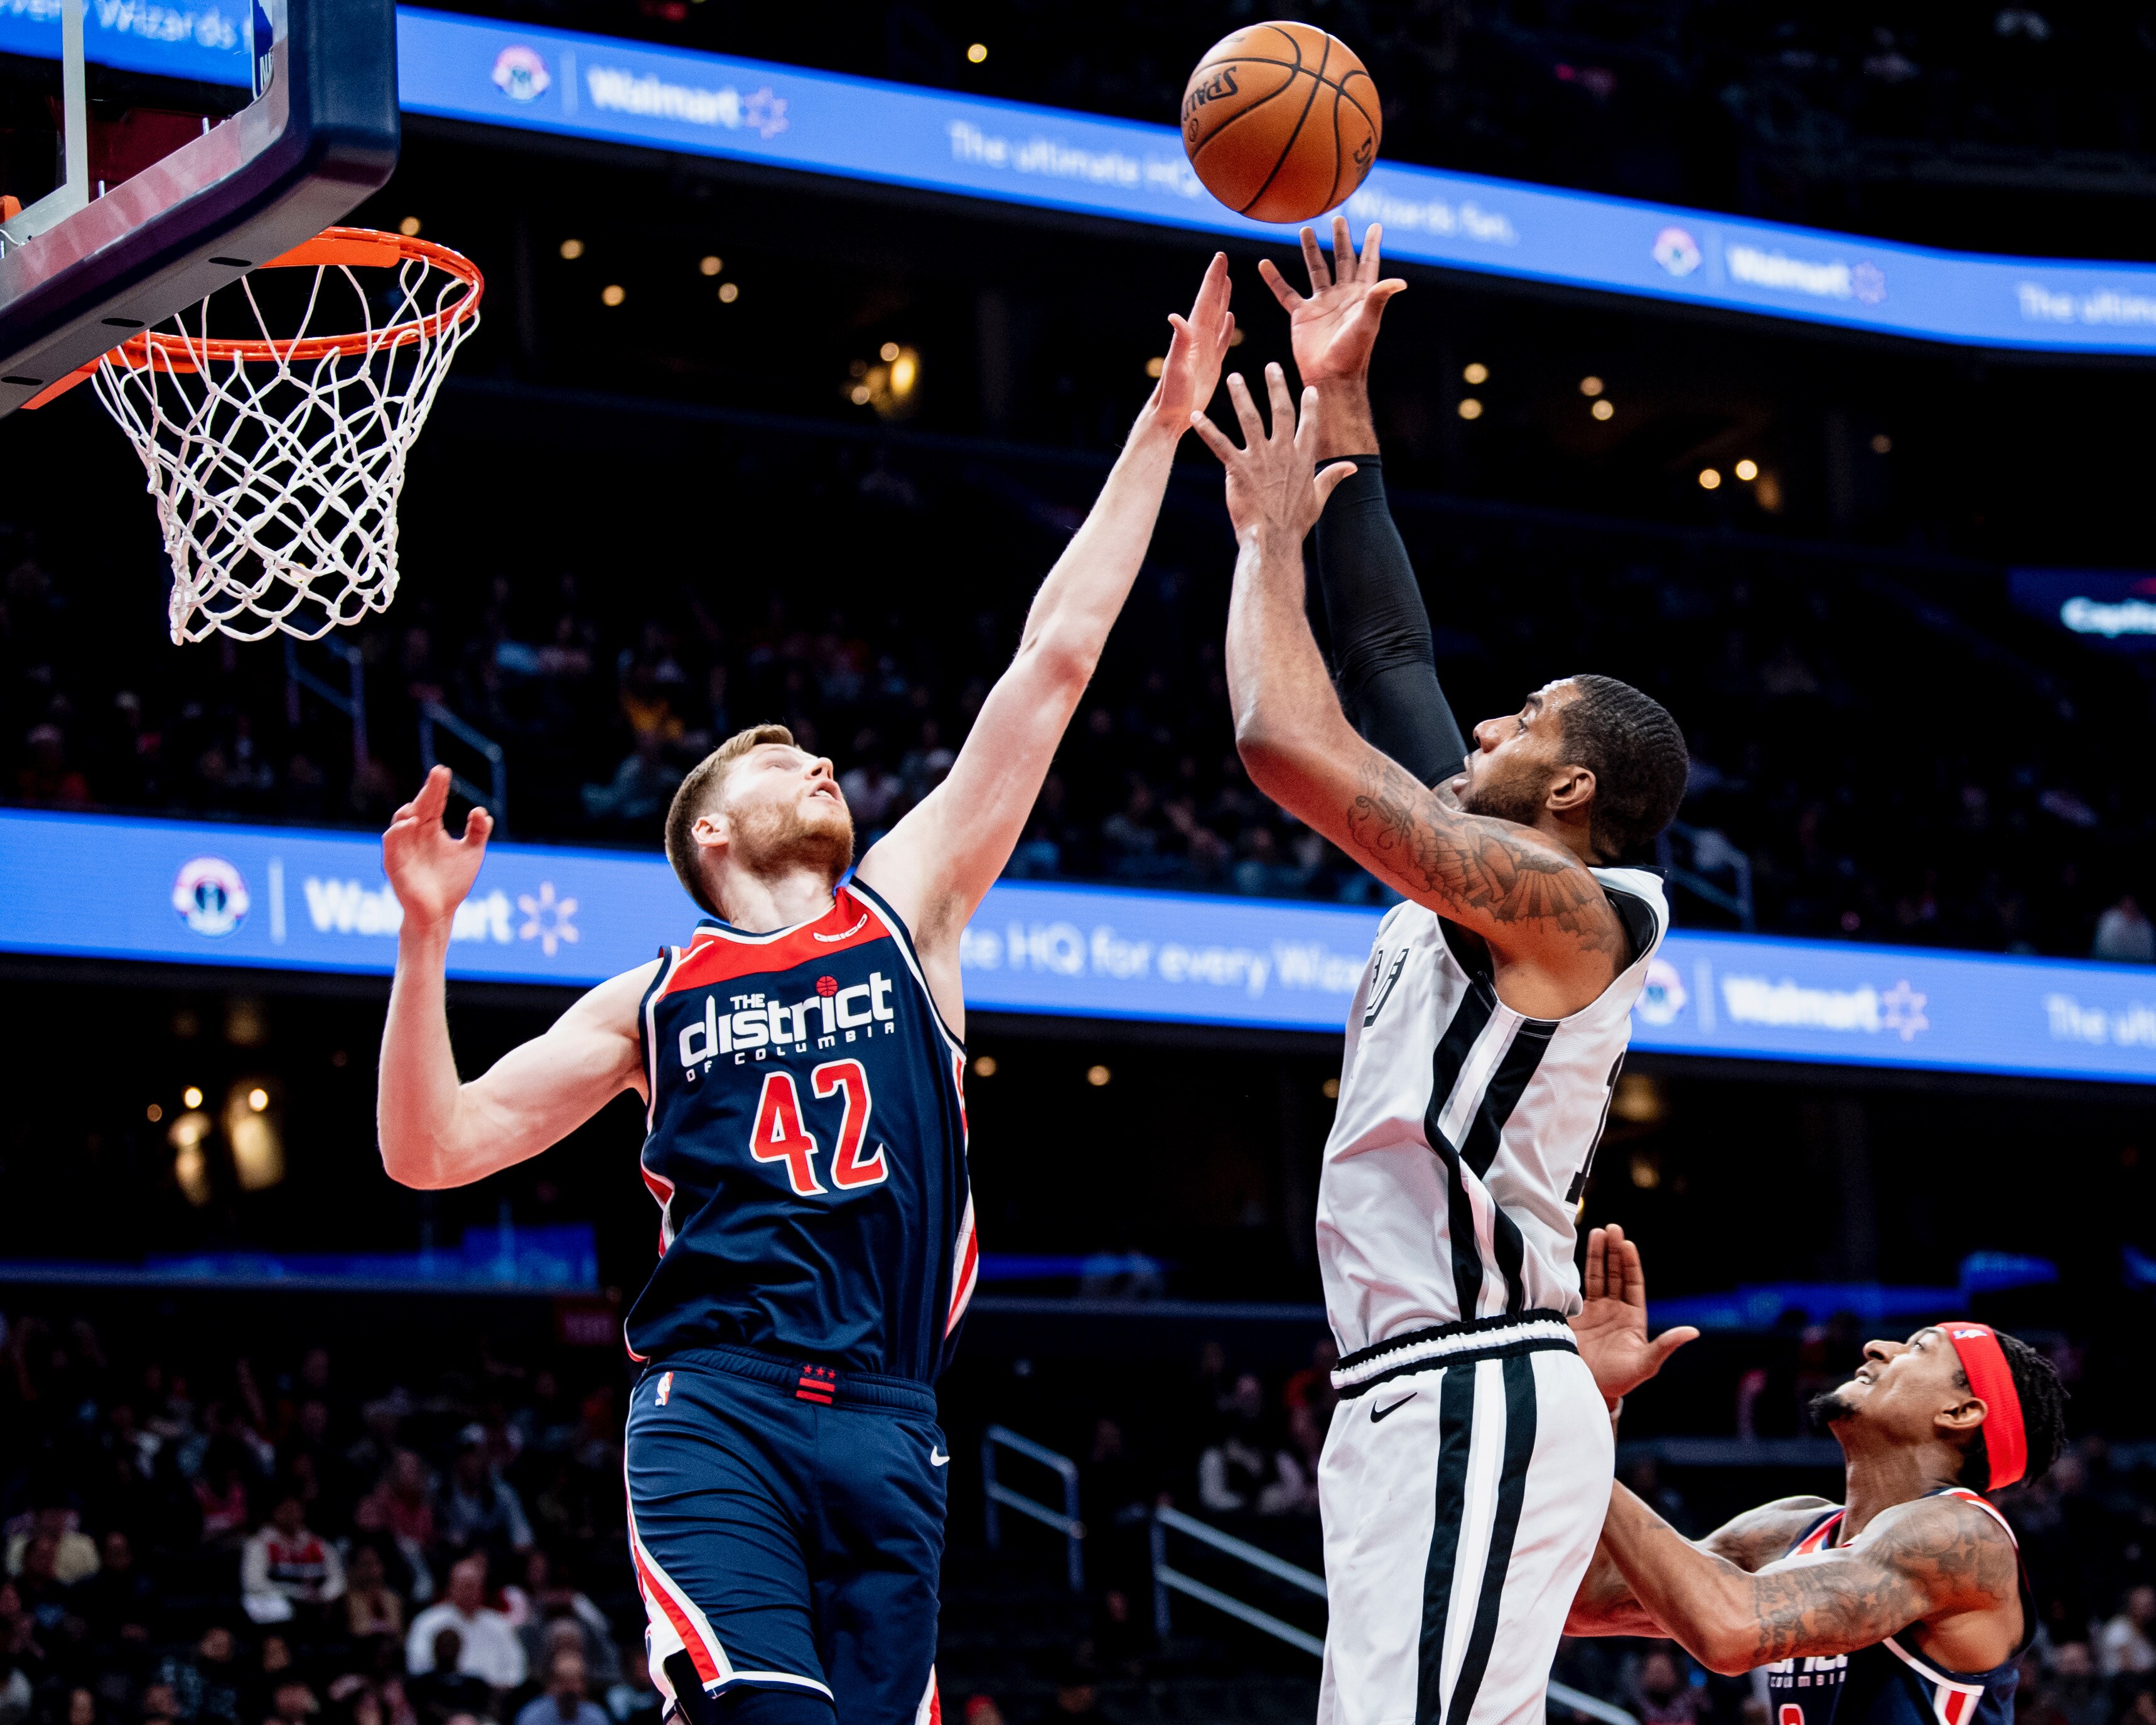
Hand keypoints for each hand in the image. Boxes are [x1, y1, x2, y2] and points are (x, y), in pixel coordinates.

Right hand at [382, 764, 491, 931]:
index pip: (434, 803)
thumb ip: (477, 832)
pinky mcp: (394, 864)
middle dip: (429, 790)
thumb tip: (481, 811)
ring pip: (401, 822)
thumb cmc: (452, 883)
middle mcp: (415, 835)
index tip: (444, 771)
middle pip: (421, 807)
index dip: (438, 788)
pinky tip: (412, 823)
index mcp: (431, 830)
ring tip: (426, 799)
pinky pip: (391, 843)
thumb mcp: (471, 853)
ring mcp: (403, 848)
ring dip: (412, 808)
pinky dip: (398, 831)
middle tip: (439, 773)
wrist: (440, 913)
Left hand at [1149, 251, 1236, 427]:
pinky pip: (1221, 341)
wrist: (1170, 417)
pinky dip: (1226, 327)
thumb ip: (1179, 342)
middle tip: (1223, 260)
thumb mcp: (1176, 368)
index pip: (1205, 301)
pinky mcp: (1210, 366)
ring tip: (1228, 281)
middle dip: (1217, 282)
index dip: (1213, 279)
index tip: (1220, 258)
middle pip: (1211, 304)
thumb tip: (1175, 316)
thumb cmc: (1171, 395)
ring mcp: (1204, 352)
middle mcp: (1198, 340)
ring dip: (1222, 300)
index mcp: (1193, 337)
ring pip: (1217, 319)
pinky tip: (1230, 318)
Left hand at [1190, 364, 1358, 543]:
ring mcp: (1260, 458)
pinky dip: (1206, 429)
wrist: (1272, 540)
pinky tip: (1195, 416)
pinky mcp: (1237, 468)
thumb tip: (1352, 467)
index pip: (1308, 424)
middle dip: (1276, 386)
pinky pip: (1220, 444)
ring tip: (1234, 377)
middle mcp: (1282, 452)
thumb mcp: (1317, 499)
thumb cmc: (1294, 524)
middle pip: (1280, 411)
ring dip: (1241, 395)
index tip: (1309, 388)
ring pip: (1249, 418)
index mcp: (1303, 459)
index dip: (1309, 405)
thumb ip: (1331, 478)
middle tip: (1272, 366)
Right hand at [1258, 216, 1405, 386]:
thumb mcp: (1367, 323)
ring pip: (1315, 270)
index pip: (1367, 264)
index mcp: (1360, 296)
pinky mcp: (1301, 315)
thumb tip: (1401, 281)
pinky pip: (1285, 292)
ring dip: (1311, 250)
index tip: (1375, 225)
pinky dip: (1275, 279)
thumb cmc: (1352, 354)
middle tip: (1338, 219)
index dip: (1371, 245)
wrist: (1329, 378)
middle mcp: (1341, 296)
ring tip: (1306, 230)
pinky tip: (1265, 264)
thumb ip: (1378, 298)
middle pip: (1341, 260)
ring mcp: (1321, 304)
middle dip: (1341, 240)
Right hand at [1571, 1224, 1698, 1404]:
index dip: (1629, 1263)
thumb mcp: (1647, 1363)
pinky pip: (1578, 1287)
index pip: (1632, 1282)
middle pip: (1614, 1273)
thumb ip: (1666, 1345)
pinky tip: (1575, 1255)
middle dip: (1613, 1251)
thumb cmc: (1622, 1379)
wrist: (1590, 1389)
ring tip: (1597, 1232)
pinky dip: (1577, 1271)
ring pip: (1597, 1276)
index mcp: (1633, 1317)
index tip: (1626, 1244)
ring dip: (1597, 1254)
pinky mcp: (1577, 1315)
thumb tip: (1693, 1332)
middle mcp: (1615, 1309)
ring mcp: (1596, 1311)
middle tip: (1611, 1228)